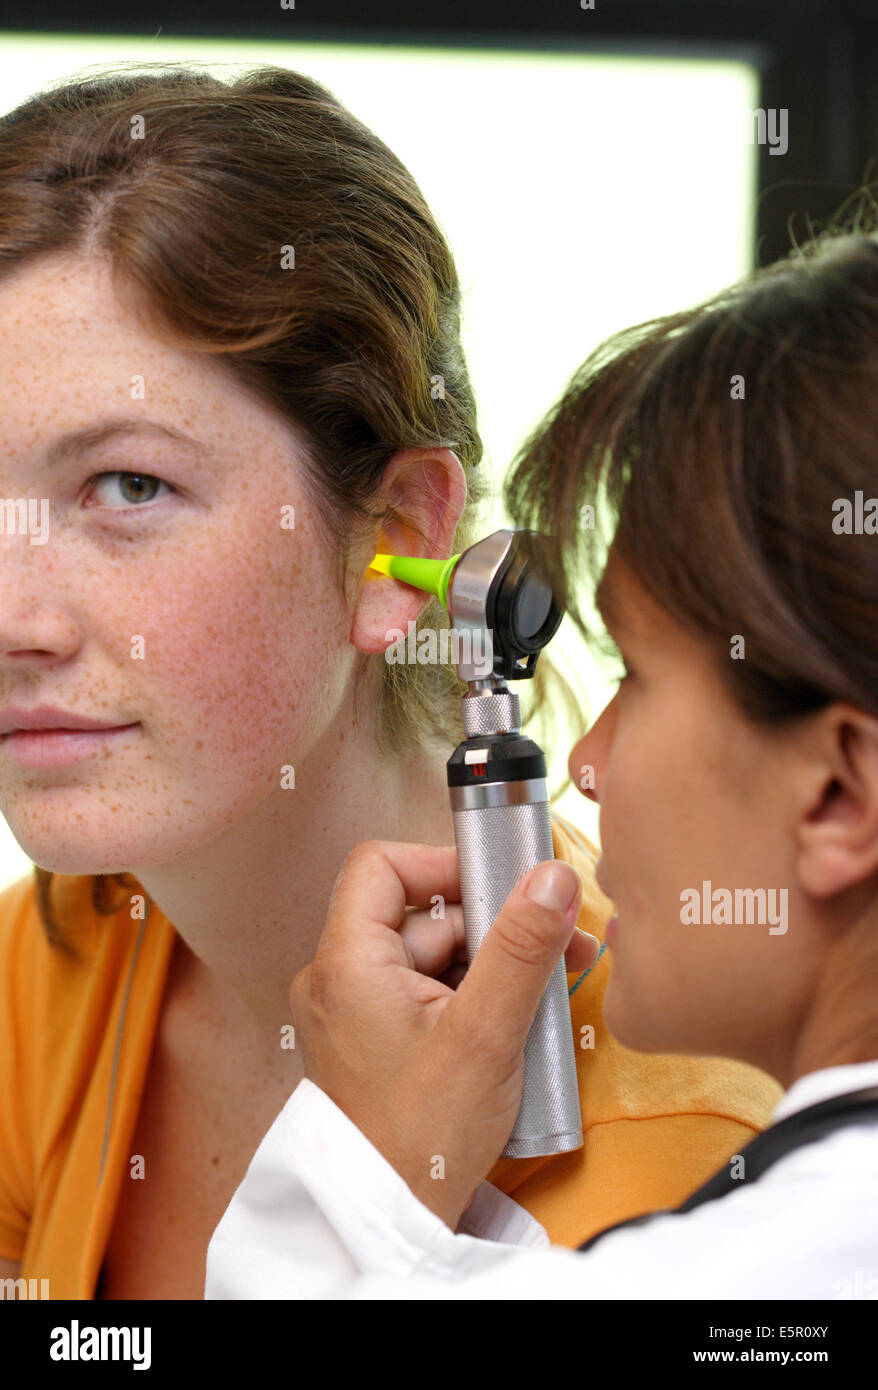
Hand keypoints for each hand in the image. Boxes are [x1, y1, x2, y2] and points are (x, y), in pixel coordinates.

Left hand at [289, 840, 598, 1229]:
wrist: (392, 1220)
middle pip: (421, 914)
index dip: (442, 863)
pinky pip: (427, 993)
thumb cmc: (421, 1138)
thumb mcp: (485, 1034)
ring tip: (547, 994)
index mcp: (347, 962)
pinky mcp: (375, 1039)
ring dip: (492, 966)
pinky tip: (516, 1023)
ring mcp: (355, 1011)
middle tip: (556, 948)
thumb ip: (520, 948)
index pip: (381, 865)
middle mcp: (339, 978)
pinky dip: (472, 998)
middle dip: (493, 927)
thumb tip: (551, 877)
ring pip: (432, 956)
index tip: (501, 886)